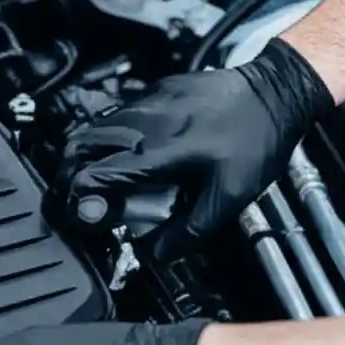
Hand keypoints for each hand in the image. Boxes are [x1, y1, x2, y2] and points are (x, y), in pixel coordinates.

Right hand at [60, 38, 332, 261]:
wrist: (275, 90)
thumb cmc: (257, 140)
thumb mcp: (229, 198)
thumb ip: (189, 231)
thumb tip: (156, 254)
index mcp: (160, 152)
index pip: (94, 176)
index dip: (80, 202)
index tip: (85, 216)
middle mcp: (145, 123)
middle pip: (78, 147)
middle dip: (69, 178)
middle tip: (80, 200)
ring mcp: (147, 102)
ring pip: (92, 128)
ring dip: (85, 157)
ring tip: (99, 180)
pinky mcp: (154, 91)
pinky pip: (115, 115)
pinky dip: (108, 139)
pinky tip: (126, 155)